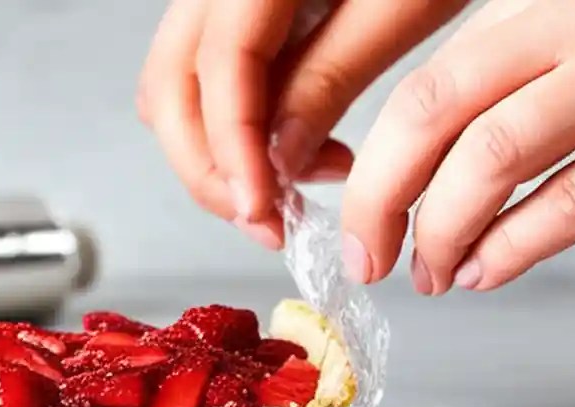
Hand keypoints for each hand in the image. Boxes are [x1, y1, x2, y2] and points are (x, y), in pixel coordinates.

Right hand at [138, 0, 468, 247]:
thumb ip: (330, 80)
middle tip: (266, 219)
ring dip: (218, 153)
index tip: (262, 211)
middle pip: (171, 88)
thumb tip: (281, 160)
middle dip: (210, 168)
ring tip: (292, 181)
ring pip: (178, 89)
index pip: (218, 70)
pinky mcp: (240, 11)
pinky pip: (205, 76)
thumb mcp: (403, 6)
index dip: (234, 152)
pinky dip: (233, 126)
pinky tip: (291, 142)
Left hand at [342, 0, 574, 292]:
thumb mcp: (554, 16)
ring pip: (498, 160)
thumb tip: (400, 169)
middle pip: (438, 122)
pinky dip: (522, 244)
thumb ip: (485, 74)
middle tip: (372, 260)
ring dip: (448, 233)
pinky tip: (491, 267)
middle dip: (386, 206)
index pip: (419, 94)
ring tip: (434, 272)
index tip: (352, 227)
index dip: (371, 174)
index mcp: (529, 3)